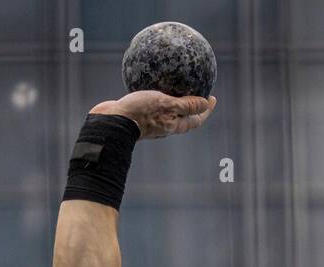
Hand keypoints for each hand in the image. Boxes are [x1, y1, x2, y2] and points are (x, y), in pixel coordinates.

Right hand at [90, 91, 216, 139]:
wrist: (111, 122)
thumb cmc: (140, 113)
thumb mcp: (166, 105)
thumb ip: (186, 105)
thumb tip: (206, 103)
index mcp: (173, 126)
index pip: (196, 120)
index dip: (206, 111)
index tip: (212, 98)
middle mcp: (164, 127)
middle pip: (183, 118)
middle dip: (192, 108)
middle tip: (197, 93)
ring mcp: (151, 123)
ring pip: (167, 112)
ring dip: (174, 102)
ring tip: (175, 87)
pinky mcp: (138, 116)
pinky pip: (151, 104)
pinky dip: (156, 95)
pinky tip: (151, 83)